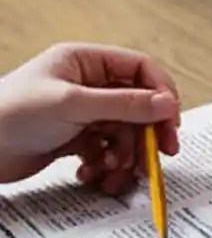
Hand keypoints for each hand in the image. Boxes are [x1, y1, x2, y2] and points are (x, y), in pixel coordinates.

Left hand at [0, 42, 180, 191]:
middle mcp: (87, 84)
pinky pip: (109, 151)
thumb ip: (125, 104)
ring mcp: (83, 113)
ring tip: (113, 172)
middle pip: (139, 106)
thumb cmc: (13, 115)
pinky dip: (107, 166)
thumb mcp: (74, 105)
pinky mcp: (77, 138)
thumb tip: (168, 104)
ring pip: (127, 133)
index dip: (161, 94)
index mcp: (85, 62)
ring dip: (127, 156)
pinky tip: (91, 175)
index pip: (141, 69)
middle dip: (149, 133)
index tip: (170, 122)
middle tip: (162, 156)